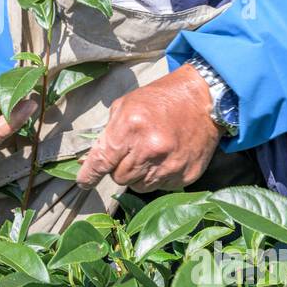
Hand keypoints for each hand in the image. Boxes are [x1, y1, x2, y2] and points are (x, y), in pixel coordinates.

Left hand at [76, 64, 220, 192]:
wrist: (203, 99)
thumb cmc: (161, 99)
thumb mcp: (126, 104)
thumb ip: (109, 132)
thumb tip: (92, 158)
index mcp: (131, 127)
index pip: (101, 161)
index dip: (89, 175)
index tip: (83, 182)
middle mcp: (150, 149)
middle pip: (119, 178)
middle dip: (119, 168)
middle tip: (131, 152)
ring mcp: (169, 165)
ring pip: (138, 187)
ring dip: (138, 176)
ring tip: (149, 155)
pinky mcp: (185, 176)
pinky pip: (160, 187)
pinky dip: (158, 177)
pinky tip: (165, 159)